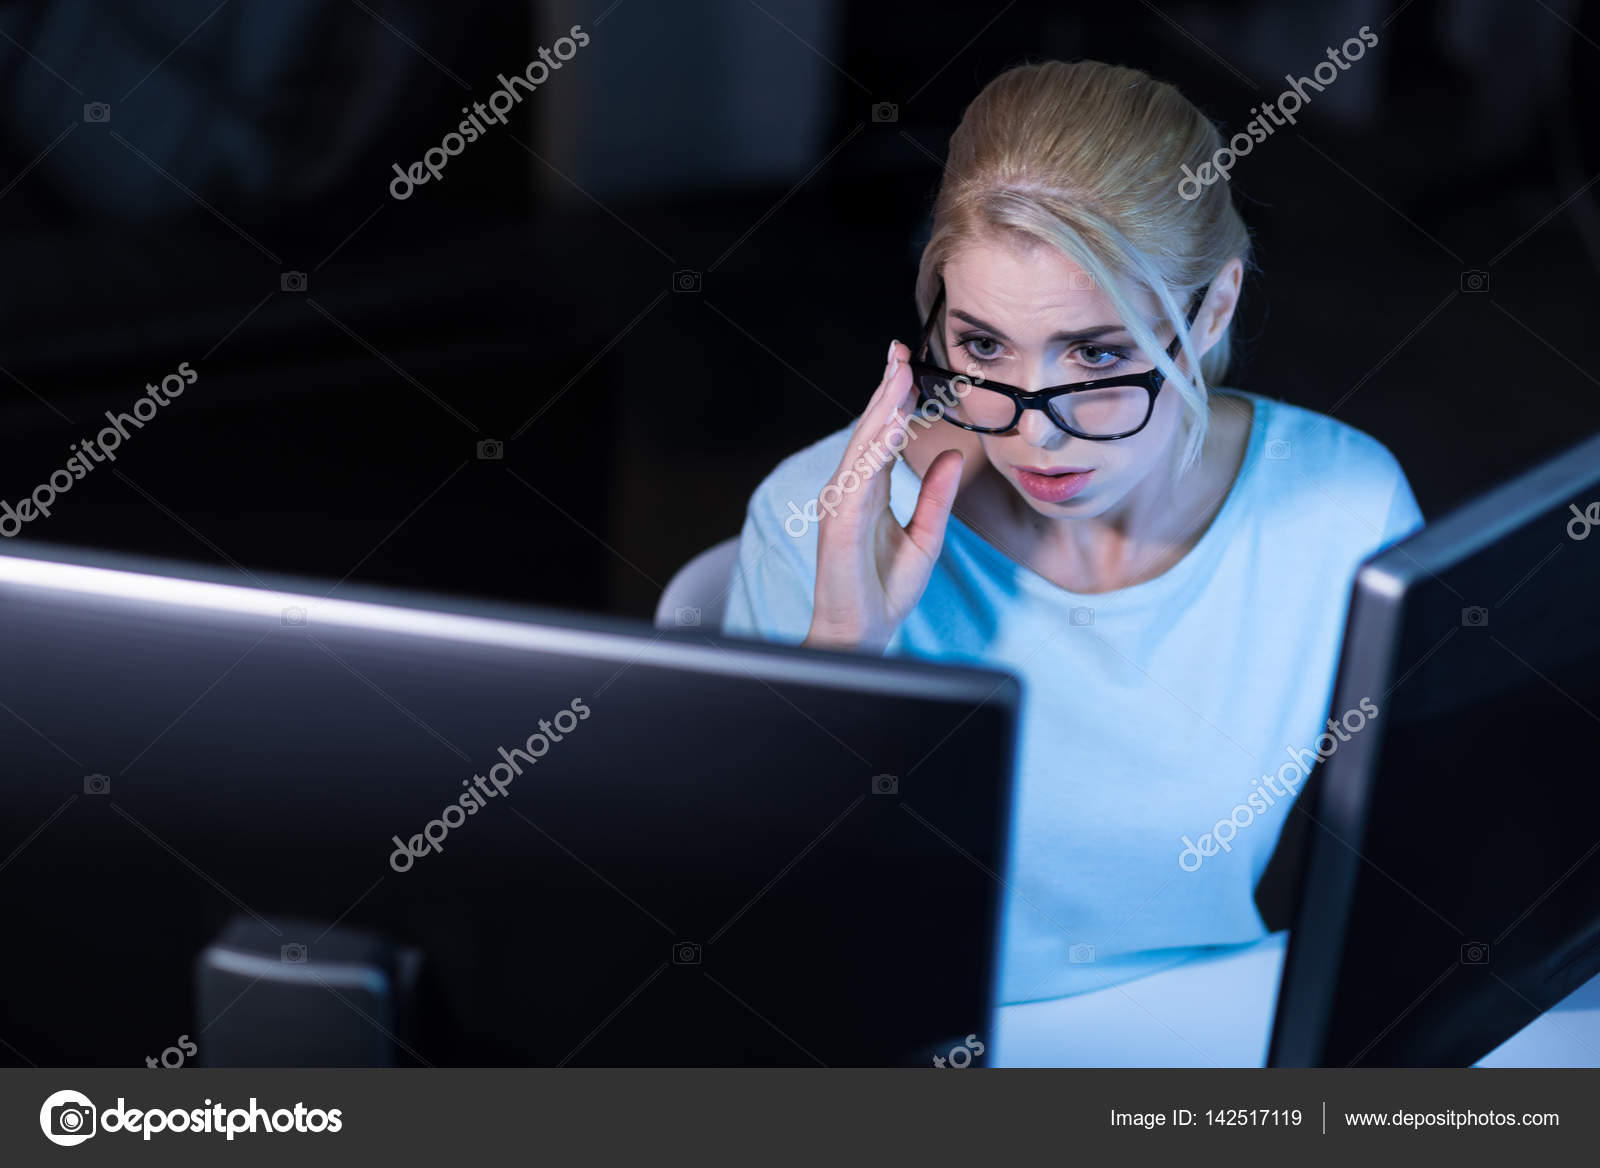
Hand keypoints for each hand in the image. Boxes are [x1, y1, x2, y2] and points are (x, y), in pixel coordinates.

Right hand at [804, 340, 964, 652]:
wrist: (862, 634)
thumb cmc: (884, 591)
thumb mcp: (925, 538)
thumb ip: (935, 497)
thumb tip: (950, 457)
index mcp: (868, 493)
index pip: (881, 437)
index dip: (893, 400)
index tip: (908, 364)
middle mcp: (850, 493)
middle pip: (869, 432)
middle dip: (885, 389)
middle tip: (900, 350)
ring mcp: (841, 507)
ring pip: (863, 447)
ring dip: (880, 409)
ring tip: (898, 375)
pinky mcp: (841, 525)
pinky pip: (860, 479)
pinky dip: (874, 449)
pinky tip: (889, 425)